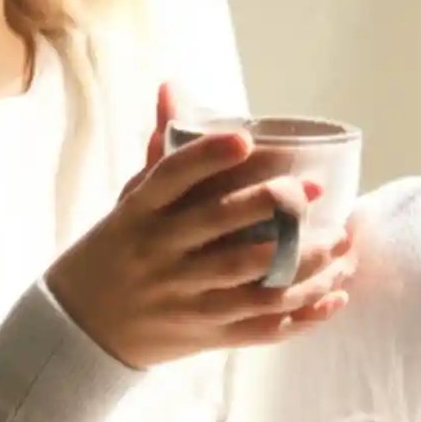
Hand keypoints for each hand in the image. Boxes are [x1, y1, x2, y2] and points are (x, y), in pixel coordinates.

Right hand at [45, 84, 356, 368]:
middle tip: (316, 191)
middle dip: (275, 206)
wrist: (80, 329)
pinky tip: (333, 296)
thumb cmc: (116, 253)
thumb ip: (161, 154)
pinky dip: (300, 316)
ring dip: (304, 263)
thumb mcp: (129, 205)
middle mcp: (159, 254)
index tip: (245, 139)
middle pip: (220, 225)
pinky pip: (258, 327)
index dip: (207, 157)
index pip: (171, 178)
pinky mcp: (202, 334)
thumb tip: (172, 87)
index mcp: (138, 215)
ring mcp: (181, 298)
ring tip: (340, 243)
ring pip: (251, 280)